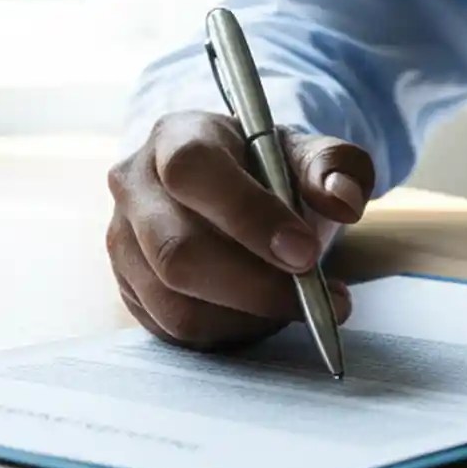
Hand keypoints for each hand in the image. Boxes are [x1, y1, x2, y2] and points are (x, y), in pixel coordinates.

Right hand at [106, 111, 374, 349]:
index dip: (248, 216)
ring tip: (295, 304)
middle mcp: (134, 186)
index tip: (305, 253)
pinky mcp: (128, 286)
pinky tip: (262, 314)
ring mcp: (123, 240)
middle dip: (255, 285)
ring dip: (246, 315)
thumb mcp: (307, 157)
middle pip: (178, 250)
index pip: (193, 172)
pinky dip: (227, 331)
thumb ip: (335, 168)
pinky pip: (173, 327)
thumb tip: (343, 201)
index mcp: (176, 136)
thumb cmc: (270, 173)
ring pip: (173, 300)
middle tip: (316, 296)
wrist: (235, 195)